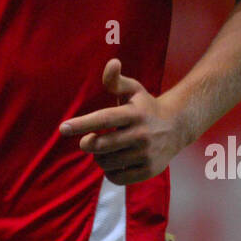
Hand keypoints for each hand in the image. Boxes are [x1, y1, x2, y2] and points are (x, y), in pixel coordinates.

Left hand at [58, 59, 190, 185]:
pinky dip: (109, 172)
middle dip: (87, 144)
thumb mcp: (134, 90)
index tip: (63, 128)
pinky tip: (114, 161)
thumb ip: (116, 80)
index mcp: (135, 113)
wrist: (177, 127)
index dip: (82, 124)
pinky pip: (117, 178)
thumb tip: (112, 62)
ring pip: (107, 162)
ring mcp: (146, 155)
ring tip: (105, 149)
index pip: (104, 119)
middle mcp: (142, 135)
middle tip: (88, 140)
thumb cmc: (147, 107)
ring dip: (99, 157)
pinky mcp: (148, 171)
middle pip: (101, 145)